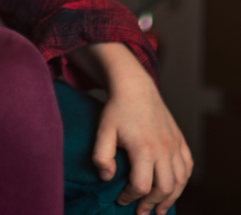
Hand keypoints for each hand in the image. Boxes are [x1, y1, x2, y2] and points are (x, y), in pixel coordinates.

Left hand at [80, 44, 191, 214]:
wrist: (135, 87)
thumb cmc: (117, 109)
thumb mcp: (103, 130)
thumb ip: (101, 156)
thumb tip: (106, 178)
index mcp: (144, 150)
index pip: (141, 185)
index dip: (130, 197)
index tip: (121, 200)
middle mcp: (163, 150)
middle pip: (164, 188)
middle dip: (153, 204)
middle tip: (143, 213)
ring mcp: (174, 146)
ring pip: (179, 181)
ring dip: (171, 198)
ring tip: (160, 210)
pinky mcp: (180, 140)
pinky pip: (187, 167)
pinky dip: (183, 181)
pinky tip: (174, 188)